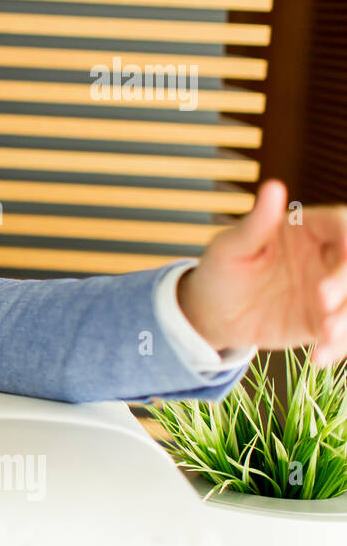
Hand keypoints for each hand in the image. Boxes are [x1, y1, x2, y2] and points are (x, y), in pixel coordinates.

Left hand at [177, 178, 346, 365]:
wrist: (211, 313)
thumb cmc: (219, 269)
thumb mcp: (230, 247)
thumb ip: (255, 224)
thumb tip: (273, 187)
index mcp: (308, 229)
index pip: (343, 226)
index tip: (341, 259)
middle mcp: (327, 258)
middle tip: (323, 302)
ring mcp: (331, 290)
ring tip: (325, 335)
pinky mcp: (326, 320)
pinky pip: (343, 333)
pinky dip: (338, 346)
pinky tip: (320, 358)